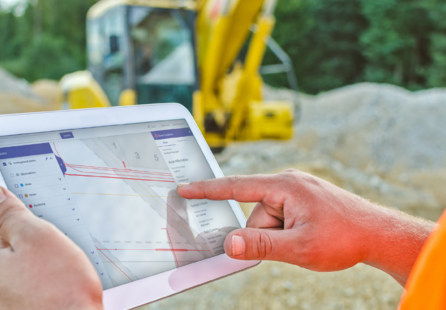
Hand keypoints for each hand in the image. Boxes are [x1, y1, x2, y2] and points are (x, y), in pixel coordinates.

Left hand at [0, 187, 102, 309]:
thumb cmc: (61, 291)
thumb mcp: (39, 238)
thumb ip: (12, 214)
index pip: (3, 237)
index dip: (30, 235)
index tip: (46, 242)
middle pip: (12, 261)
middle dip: (35, 259)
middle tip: (59, 265)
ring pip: (24, 281)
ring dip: (42, 278)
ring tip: (63, 284)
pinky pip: (30, 299)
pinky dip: (45, 295)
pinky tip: (60, 297)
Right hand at [177, 170, 434, 285]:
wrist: (378, 233)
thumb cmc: (343, 236)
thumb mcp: (298, 246)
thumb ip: (260, 245)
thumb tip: (228, 244)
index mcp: (284, 186)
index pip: (237, 186)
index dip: (207, 190)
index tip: (184, 188)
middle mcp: (289, 182)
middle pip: (256, 214)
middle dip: (267, 235)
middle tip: (293, 245)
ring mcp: (297, 190)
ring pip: (270, 219)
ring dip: (280, 235)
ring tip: (307, 240)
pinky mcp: (303, 199)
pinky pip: (282, 216)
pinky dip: (287, 231)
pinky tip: (308, 235)